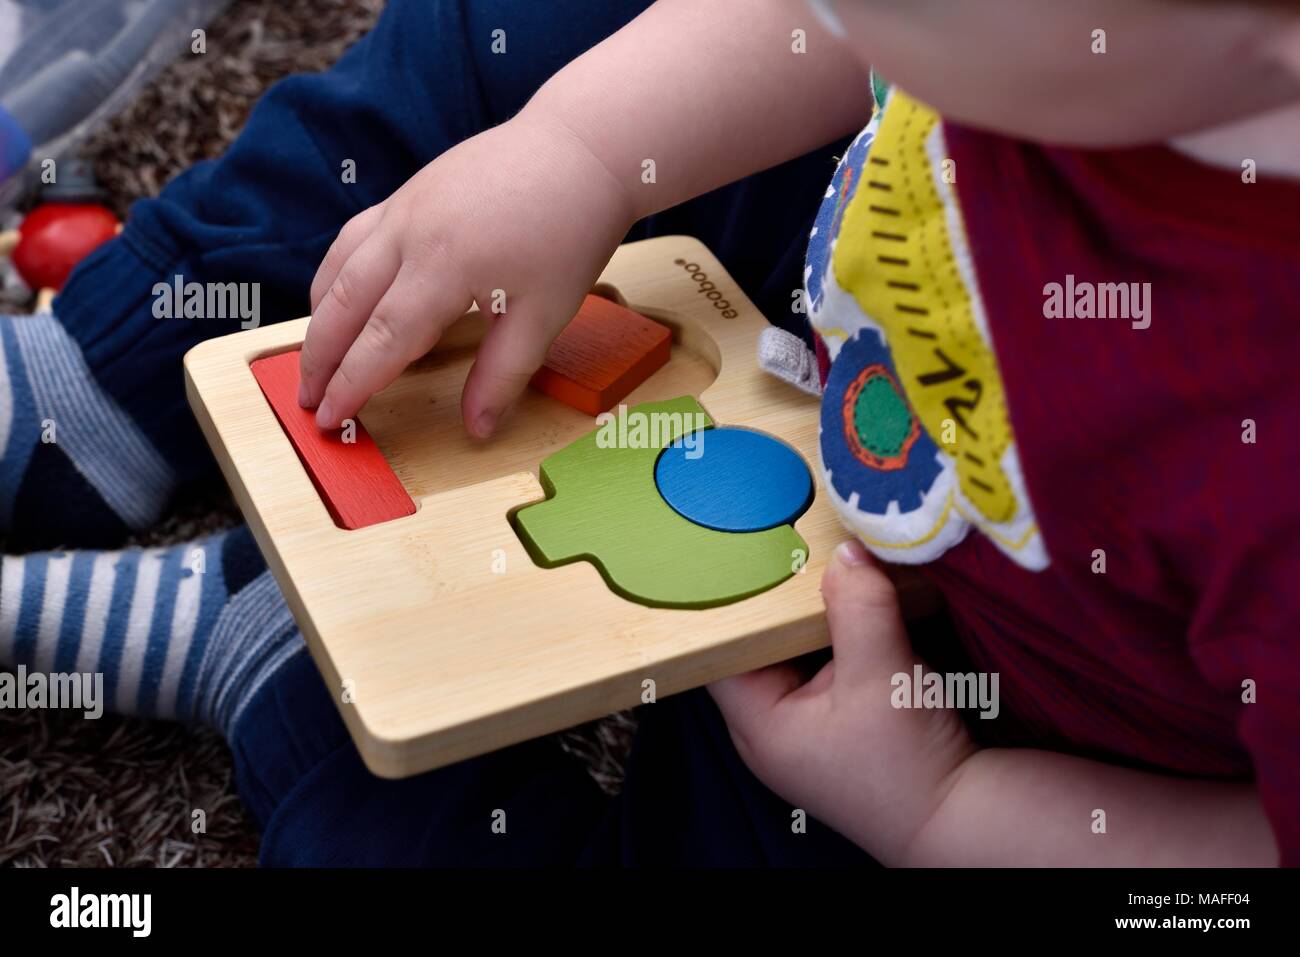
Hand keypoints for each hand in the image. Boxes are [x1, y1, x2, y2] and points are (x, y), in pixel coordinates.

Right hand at [299, 114, 635, 435]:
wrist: (580, 147)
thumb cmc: (570, 232)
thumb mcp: (546, 314)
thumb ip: (503, 374)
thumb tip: (476, 431)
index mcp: (443, 268)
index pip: (381, 341)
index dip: (351, 385)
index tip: (330, 420)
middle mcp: (408, 234)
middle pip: (344, 305)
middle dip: (319, 359)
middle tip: (304, 401)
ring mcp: (403, 207)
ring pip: (339, 266)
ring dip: (319, 317)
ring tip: (315, 358)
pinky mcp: (408, 192)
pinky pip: (354, 238)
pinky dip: (336, 273)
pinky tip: (339, 297)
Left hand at [709, 539, 977, 864]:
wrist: (961, 819)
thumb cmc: (910, 762)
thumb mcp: (882, 673)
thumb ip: (860, 606)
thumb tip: (845, 550)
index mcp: (756, 723)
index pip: (717, 648)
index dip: (732, 601)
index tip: (749, 554)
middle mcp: (767, 730)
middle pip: (755, 646)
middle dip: (779, 603)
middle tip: (794, 550)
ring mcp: (799, 732)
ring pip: (790, 655)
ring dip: (810, 620)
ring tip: (823, 569)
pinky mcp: (832, 729)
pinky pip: (818, 670)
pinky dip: (833, 641)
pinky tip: (853, 610)